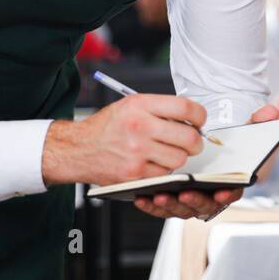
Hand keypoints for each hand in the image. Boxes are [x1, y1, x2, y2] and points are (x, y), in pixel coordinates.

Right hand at [42, 93, 204, 186]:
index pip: (186, 108)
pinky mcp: (134, 174)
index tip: (199, 121)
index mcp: (140, 105)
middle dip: (196, 142)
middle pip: (189, 138)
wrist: (78, 149)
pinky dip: (162, 170)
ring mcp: (136, 152)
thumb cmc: (108, 127)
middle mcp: (139, 127)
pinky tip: (151, 163)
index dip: (200, 116)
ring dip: (178, 157)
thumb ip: (161, 109)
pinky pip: (164, 174)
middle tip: (191, 142)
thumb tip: (193, 119)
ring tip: (165, 152)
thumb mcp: (131, 105)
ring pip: (179, 159)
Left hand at [132, 102, 278, 219]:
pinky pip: (163, 208)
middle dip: (194, 202)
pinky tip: (143, 197)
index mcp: (232, 183)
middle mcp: (212, 196)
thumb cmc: (229, 149)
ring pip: (182, 209)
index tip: (221, 190)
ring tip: (160, 195)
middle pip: (205, 205)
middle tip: (185, 193)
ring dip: (170, 206)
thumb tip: (272, 110)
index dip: (227, 194)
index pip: (232, 193)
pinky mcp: (174, 202)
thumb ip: (259, 123)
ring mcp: (192, 201)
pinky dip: (153, 205)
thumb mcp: (246, 134)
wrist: (214, 156)